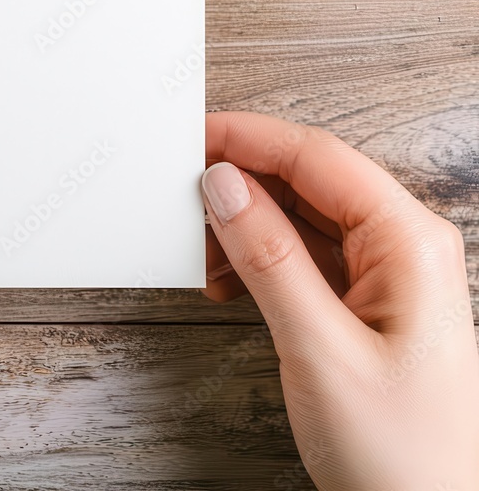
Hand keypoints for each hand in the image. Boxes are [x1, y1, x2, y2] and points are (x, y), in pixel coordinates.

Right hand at [201, 111, 478, 490]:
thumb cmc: (403, 452)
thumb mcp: (321, 349)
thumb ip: (270, 258)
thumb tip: (224, 185)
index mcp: (407, 241)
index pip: (317, 157)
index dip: (249, 138)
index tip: (192, 139)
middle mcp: (401, 246)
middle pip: (308, 180)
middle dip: (241, 183)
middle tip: (182, 198)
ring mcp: (383, 274)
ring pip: (300, 217)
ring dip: (244, 225)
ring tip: (203, 252)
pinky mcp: (363, 302)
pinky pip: (302, 256)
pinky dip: (257, 259)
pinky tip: (226, 280)